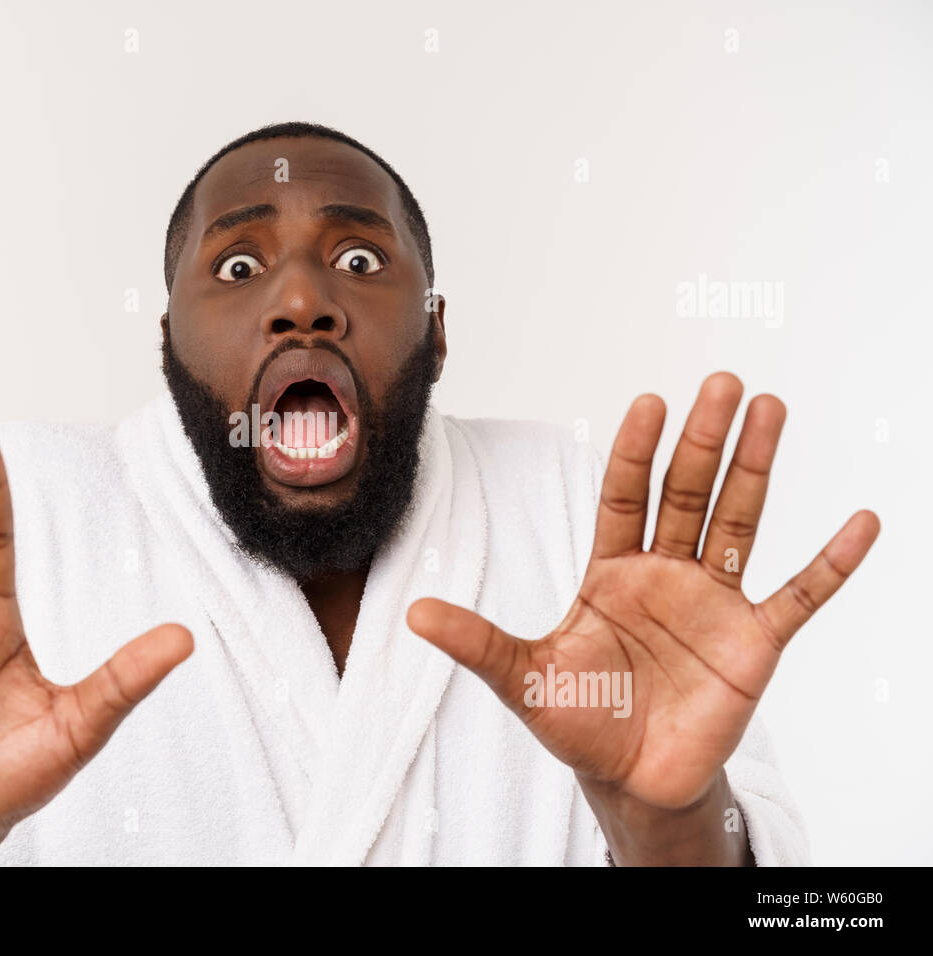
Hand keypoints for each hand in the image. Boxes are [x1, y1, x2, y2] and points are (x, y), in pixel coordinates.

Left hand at [408, 373, 877, 814]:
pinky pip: (799, 594)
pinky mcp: (754, 643)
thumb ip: (477, 642)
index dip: (635, 451)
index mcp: (611, 572)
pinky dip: (831, 562)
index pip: (623, 495)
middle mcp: (665, 574)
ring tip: (772, 409)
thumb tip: (413, 614)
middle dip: (703, 440)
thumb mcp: (522, 679)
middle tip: (723, 382)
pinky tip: (859, 522)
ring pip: (740, 521)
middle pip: (687, 493)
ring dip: (757, 467)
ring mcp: (714, 603)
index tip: (648, 402)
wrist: (630, 778)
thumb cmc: (579, 721)